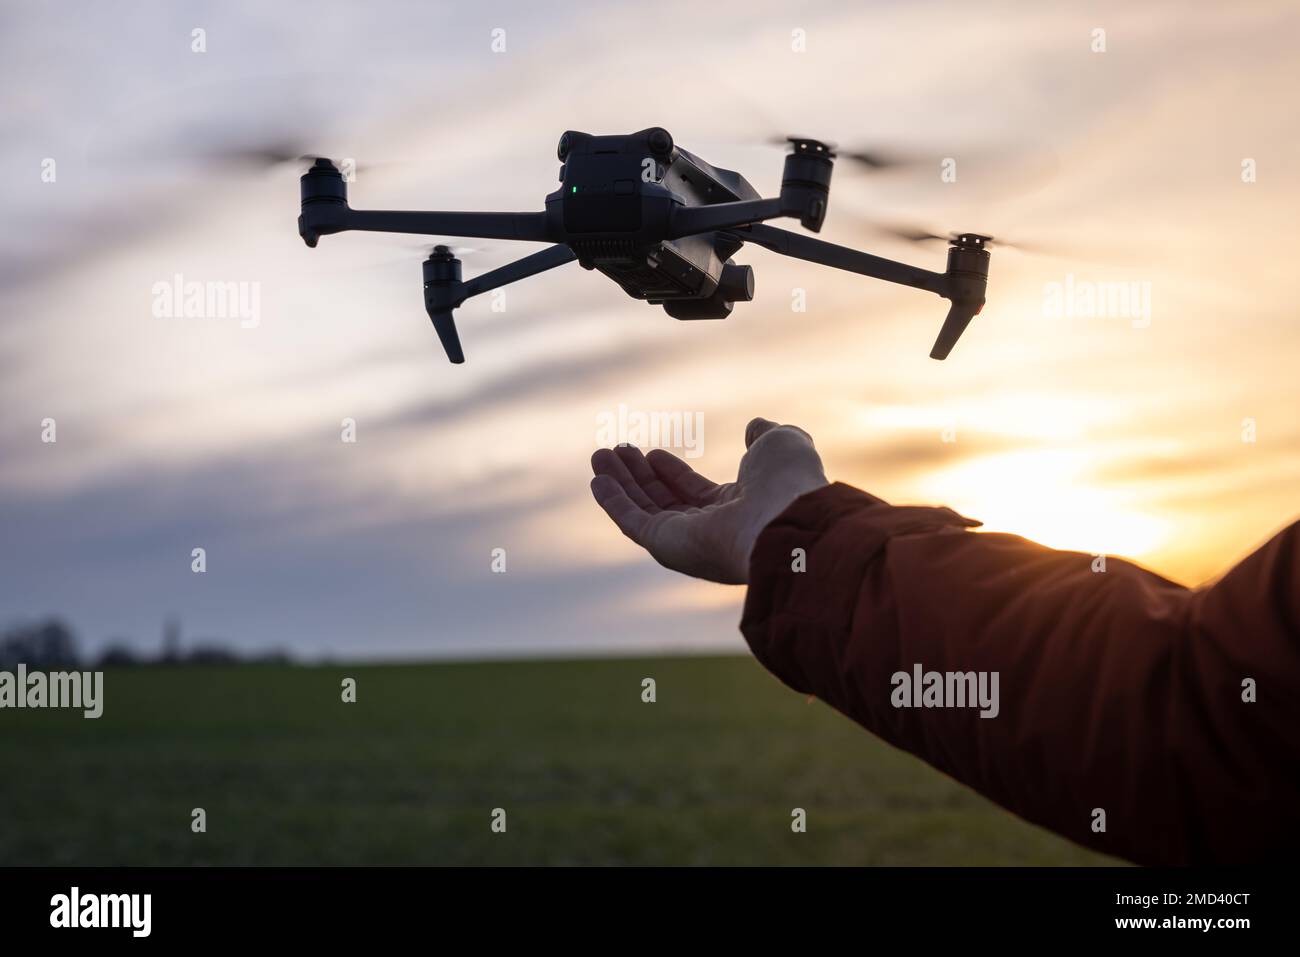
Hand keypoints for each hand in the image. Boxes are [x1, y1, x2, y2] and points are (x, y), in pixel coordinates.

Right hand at [589, 417, 828, 583]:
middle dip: (638, 476)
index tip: (652, 453)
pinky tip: (598, 480)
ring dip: (620, 483)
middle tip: (616, 451)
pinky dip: (614, 503)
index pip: (695, 492)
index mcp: (737, 509)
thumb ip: (764, 434)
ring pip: (644, 509)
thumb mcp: (779, 444)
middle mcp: (710, 530)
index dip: (672, 472)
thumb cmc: (788, 482)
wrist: (788, 519)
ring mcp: (688, 540)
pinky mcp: (668, 546)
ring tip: (599, 456)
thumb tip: (755, 426)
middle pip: (664, 501)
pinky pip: (634, 523)